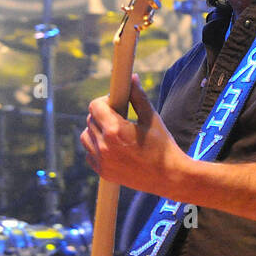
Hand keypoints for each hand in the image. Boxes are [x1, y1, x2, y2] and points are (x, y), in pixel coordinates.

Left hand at [79, 74, 186, 196]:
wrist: (168, 177)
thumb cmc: (162, 145)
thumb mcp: (151, 118)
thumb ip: (138, 96)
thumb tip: (131, 78)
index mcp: (114, 130)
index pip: (94, 106)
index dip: (105, 101)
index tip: (116, 103)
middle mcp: (104, 146)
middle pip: (90, 120)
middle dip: (102, 115)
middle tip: (120, 117)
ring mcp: (102, 161)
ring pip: (86, 136)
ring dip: (96, 131)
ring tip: (115, 132)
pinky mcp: (103, 172)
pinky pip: (90, 153)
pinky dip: (97, 148)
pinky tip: (114, 147)